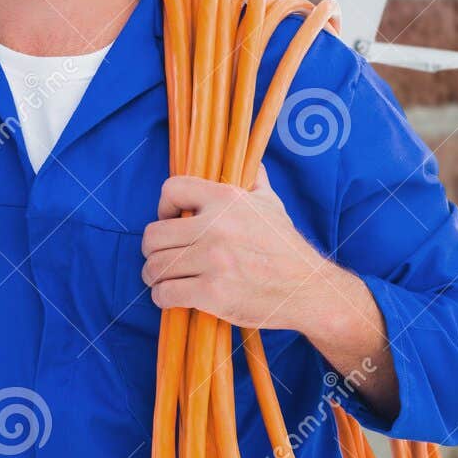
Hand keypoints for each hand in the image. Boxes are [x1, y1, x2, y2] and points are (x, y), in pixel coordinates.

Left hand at [143, 165, 399, 418]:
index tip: (170, 220)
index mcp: (226, 199)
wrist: (306, 289)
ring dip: (154, 275)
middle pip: (153, 235)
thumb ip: (255, 180)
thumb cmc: (285, 246)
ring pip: (155, 267)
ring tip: (163, 278)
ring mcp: (212, 262)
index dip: (164, 206)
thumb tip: (250, 160)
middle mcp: (215, 227)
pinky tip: (172, 296)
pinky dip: (162, 297)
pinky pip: (165, 293)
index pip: (171, 189)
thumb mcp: (271, 204)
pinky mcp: (211, 294)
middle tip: (161, 256)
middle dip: (152, 248)